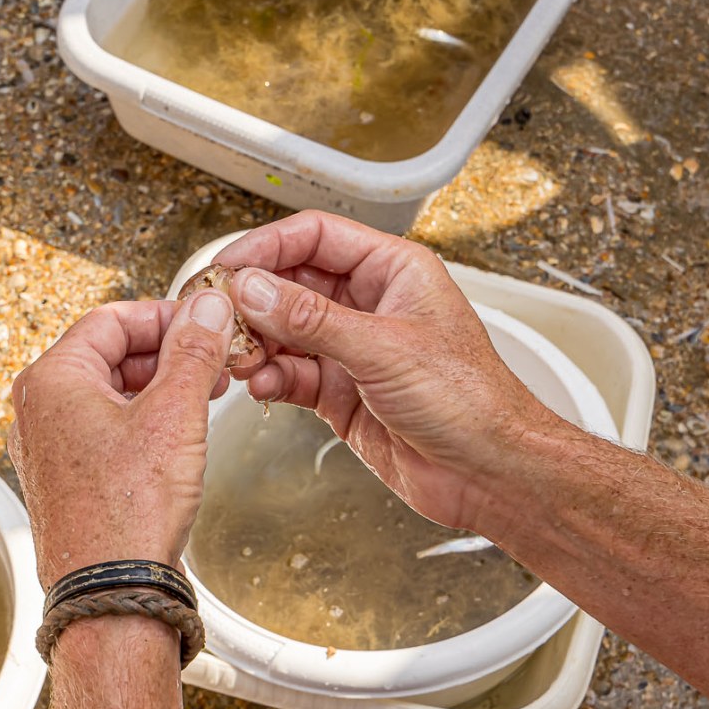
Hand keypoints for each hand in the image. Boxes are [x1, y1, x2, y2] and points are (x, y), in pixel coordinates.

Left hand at [10, 293, 237, 587]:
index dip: (165, 316)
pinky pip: (105, 431)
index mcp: (51, 381)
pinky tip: (179, 436)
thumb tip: (207, 308)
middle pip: (108, 355)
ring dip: (159, 389)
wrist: (112, 593)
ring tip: (204, 396)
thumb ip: (193, 351)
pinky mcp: (66, 480)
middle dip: (166, 354)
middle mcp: (39, 411)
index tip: (203, 322)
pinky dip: (143, 423)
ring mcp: (49, 448)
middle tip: (212, 360)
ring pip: (109, 394)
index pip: (111, 319)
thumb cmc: (128, 513)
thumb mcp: (175, 415)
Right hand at [216, 211, 573, 536]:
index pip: (316, 236)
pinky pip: (290, 373)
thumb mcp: (384, 349)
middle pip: (292, 282)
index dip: (266, 247)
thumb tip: (255, 289)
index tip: (228, 267)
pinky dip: (270, 378)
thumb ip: (312, 319)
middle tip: (218, 316)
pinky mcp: (341, 391)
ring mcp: (353, 349)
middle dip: (253, 300)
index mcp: (394, 271)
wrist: (489, 472)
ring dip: (257, 343)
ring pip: (285, 331)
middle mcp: (370, 304)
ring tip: (240, 358)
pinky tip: (262, 386)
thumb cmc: (471, 401)